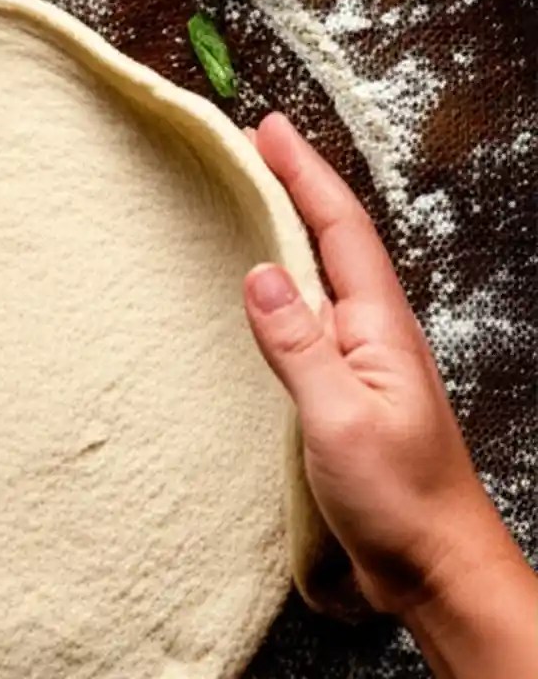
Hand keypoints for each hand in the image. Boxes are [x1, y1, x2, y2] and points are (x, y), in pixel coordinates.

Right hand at [243, 113, 536, 674]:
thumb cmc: (399, 500)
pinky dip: (286, 288)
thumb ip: (299, 345)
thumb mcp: (340, 419)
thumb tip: (260, 272)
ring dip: (294, 229)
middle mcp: (374, 334)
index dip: (305, 175)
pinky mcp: (347, 393)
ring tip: (258, 198)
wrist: (437, 566)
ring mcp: (363, 363)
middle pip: (336, 240)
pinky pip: (312, 321)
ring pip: (325, 277)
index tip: (268, 130)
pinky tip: (267, 296)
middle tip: (258, 146)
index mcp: (380, 329)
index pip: (340, 231)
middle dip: (299, 185)